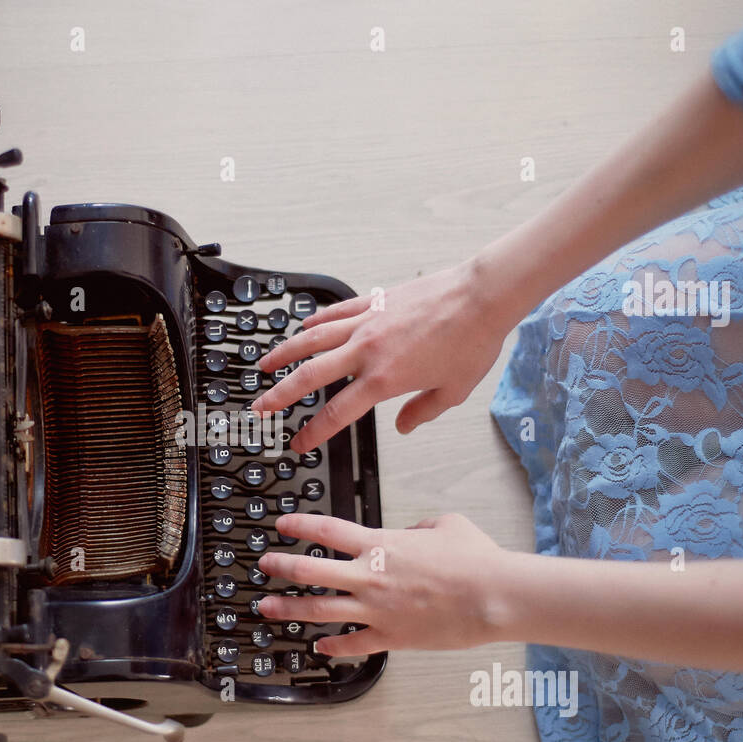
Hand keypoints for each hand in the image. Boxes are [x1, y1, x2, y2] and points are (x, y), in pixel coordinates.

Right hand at [250, 260, 512, 454]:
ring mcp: (367, 323)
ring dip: (284, 353)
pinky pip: (335, 313)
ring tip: (265, 364)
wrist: (482, 296)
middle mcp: (367, 351)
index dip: (314, 432)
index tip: (299, 443)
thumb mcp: (453, 391)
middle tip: (261, 406)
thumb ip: (422, 412)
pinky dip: (315, 322)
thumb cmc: (472, 341)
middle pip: (310, 376)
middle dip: (280, 395)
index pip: (338, 413)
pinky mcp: (374, 301)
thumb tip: (404, 426)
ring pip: (312, 339)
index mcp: (384, 380)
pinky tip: (303, 328)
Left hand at [256, 512, 511, 655]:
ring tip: (268, 608)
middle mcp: (370, 577)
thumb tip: (408, 534)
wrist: (492, 596)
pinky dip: (332, 646)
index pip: (327, 530)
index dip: (298, 525)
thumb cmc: (475, 559)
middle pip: (310, 571)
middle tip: (265, 565)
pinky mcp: (390, 637)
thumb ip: (417, 527)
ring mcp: (376, 610)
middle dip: (281, 567)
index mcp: (381, 545)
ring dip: (290, 608)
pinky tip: (318, 646)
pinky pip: (352, 644)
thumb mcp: (444, 524)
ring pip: (320, 610)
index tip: (282, 525)